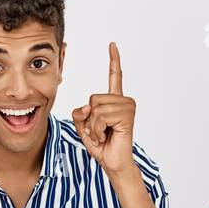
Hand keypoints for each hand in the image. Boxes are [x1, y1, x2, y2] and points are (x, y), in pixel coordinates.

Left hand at [71, 42, 136, 176]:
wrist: (113, 163)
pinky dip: (98, 130)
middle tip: (99, 131)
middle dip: (89, 118)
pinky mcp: (127, 115)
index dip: (113, 60)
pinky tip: (106, 137)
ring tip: (103, 135)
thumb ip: (80, 112)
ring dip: (93, 127)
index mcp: (115, 101)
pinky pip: (100, 117)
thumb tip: (87, 107)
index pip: (114, 76)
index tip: (112, 44)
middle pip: (93, 98)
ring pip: (95, 108)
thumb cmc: (101, 145)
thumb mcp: (84, 126)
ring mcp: (127, 107)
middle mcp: (124, 101)